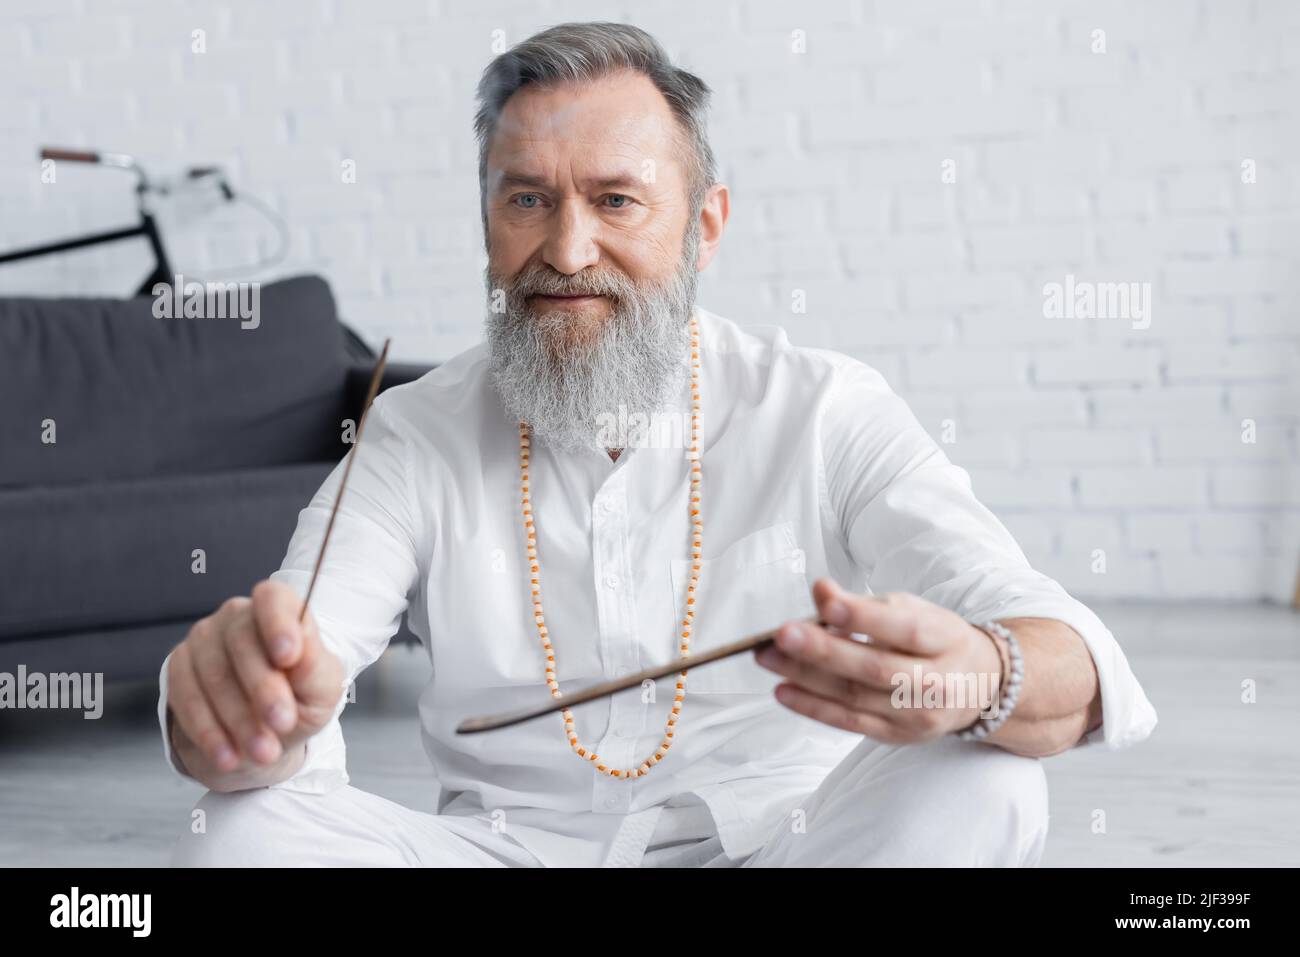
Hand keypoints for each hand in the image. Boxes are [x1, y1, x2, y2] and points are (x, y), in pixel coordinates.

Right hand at [166, 580, 344, 778]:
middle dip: (264, 689)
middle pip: (243, 642)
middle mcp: (237, 615)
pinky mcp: (178, 667)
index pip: (273, 598)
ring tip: (263, 752)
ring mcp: (203, 638)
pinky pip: (187, 698)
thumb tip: (298, 657)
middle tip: (282, 724)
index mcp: (278, 608)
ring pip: (214, 675)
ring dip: (239, 719)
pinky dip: (209, 731)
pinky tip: (228, 756)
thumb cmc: (300, 697)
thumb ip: (315, 670)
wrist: (265, 728)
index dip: (278, 623)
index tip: (288, 656)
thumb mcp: (321, 689)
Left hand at [754, 579, 1003, 742]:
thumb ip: (863, 603)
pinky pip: (850, 724)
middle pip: (875, 669)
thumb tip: (821, 590)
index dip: (865, 617)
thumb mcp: (909, 610)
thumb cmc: (934, 639)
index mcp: (944, 639)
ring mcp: (917, 715)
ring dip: (806, 678)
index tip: (826, 603)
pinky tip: (783, 690)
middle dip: (823, 651)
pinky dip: (813, 707)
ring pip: (856, 698)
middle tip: (780, 635)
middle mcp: (936, 681)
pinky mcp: (898, 736)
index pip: (905, 629)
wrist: (979, 686)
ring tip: (768, 658)